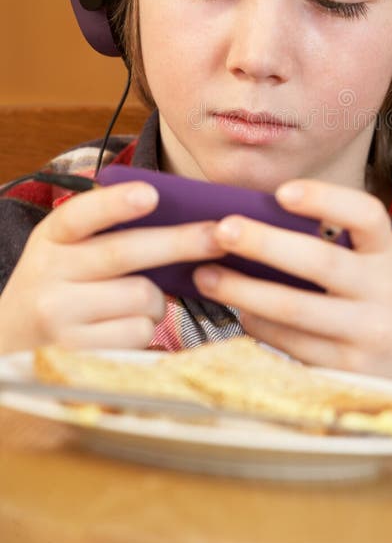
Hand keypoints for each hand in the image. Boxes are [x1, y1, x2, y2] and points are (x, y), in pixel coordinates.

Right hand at [0, 182, 225, 352]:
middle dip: (180, 241)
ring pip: (141, 295)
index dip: (117, 203)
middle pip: (124, 253)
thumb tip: (186, 222)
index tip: (152, 193)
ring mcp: (60, 313)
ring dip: (157, 297)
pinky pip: (138, 331)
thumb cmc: (62, 282)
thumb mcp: (69, 247)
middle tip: (219, 234)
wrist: (11, 336)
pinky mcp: (76, 349)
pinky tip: (124, 324)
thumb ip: (109, 231)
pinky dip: (146, 326)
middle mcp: (50, 271)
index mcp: (53, 235)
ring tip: (139, 298)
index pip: (81, 214)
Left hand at [193, 179, 391, 394]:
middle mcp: (385, 292)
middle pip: (319, 261)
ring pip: (294, 310)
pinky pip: (290, 345)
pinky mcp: (347, 372)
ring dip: (243, 291)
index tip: (282, 191)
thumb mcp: (383, 267)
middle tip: (221, 230)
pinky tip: (239, 311)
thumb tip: (262, 225)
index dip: (324, 198)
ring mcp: (367, 335)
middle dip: (263, 243)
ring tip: (206, 275)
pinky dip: (258, 326)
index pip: (365, 215)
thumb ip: (343, 248)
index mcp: (391, 255)